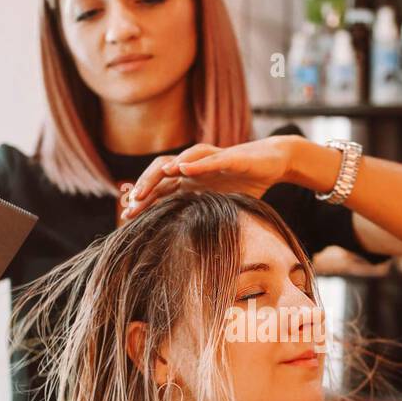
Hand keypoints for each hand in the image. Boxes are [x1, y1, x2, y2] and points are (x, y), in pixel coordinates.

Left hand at [118, 136, 294, 222]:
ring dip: (158, 174)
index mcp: (192, 181)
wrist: (274, 162)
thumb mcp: (221, 205)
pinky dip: (194, 162)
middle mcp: (195, 168)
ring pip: (177, 162)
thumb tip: (188, 244)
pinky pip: (209, 158)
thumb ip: (205, 216)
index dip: (144, 200)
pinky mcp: (230, 156)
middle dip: (144, 188)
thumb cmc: (247, 184)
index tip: (128, 217)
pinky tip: (180, 167)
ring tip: (145, 188)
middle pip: (161, 173)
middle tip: (131, 206)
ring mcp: (210, 160)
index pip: (161, 189)